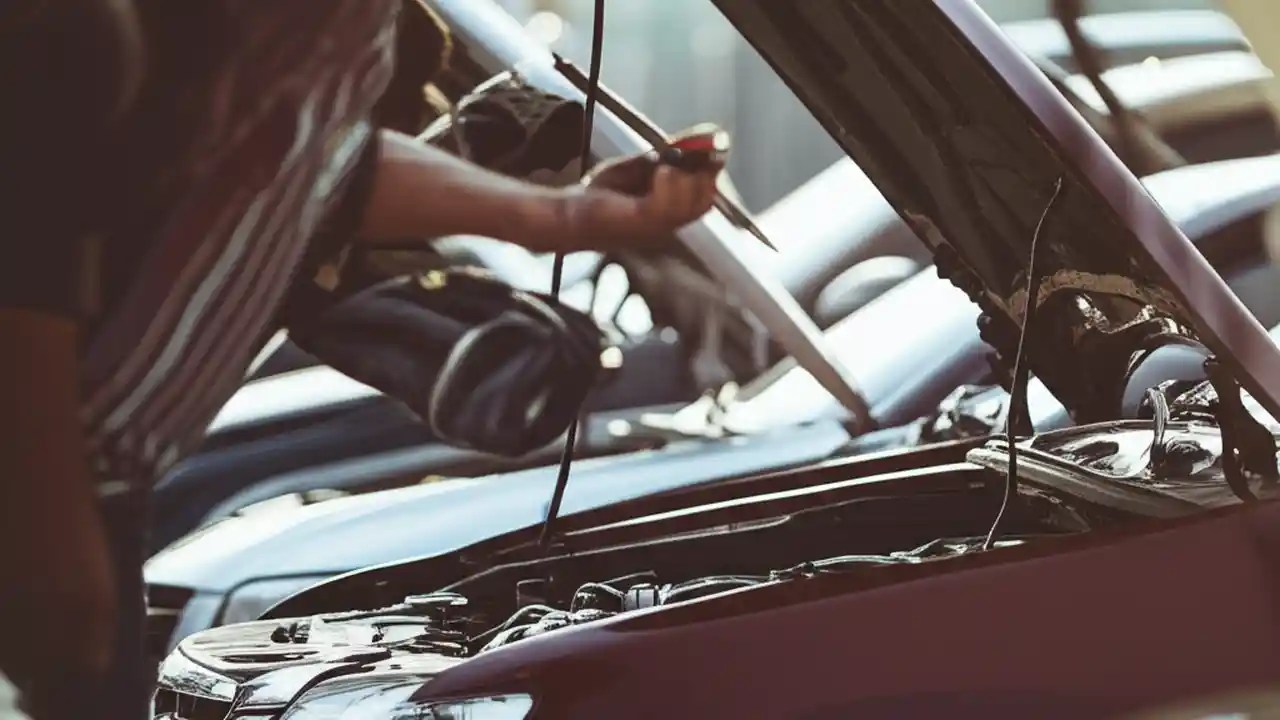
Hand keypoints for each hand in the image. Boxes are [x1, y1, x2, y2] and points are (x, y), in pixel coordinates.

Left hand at [557, 144, 724, 250]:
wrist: (569, 216)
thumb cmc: (602, 194)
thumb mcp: (641, 167)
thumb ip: (669, 154)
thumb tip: (704, 134)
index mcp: (671, 213)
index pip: (706, 194)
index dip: (713, 167)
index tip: (717, 139)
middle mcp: (668, 224)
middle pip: (704, 200)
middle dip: (707, 171)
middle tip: (704, 148)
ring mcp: (655, 227)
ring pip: (688, 206)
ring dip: (689, 179)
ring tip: (674, 163)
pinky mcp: (638, 224)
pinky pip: (663, 208)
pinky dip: (669, 187)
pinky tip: (663, 171)